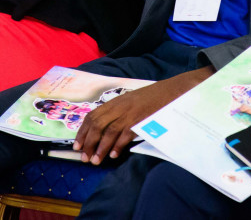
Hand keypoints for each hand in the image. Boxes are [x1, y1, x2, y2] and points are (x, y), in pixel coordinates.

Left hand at [73, 67, 211, 164]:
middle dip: (88, 142)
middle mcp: (120, 105)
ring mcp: (130, 112)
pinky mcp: (141, 118)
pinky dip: (118, 145)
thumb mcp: (131, 101)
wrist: (172, 90)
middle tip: (84, 158)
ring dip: (101, 147)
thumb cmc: (152, 97)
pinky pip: (126, 133)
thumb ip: (118, 111)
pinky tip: (114, 155)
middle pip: (97, 124)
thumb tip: (104, 129)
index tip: (77, 146)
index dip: (83, 131)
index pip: (93, 115)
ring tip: (96, 160)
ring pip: (109, 131)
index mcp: (116, 101)